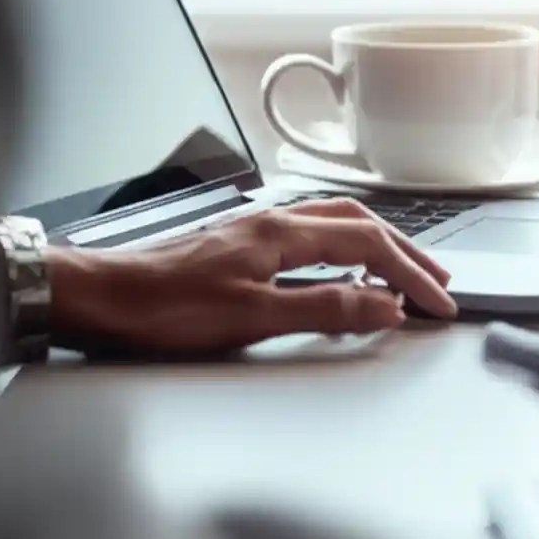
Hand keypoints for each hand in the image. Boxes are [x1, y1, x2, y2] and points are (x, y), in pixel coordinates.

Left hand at [46, 198, 457, 353]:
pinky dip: (345, 249)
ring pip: (337, 225)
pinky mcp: (242, 245)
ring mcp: (256, 230)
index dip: (409, 276)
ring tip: (404, 272)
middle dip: (406, 253)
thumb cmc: (163, 308)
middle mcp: (274, 222)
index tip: (438, 304)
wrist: (100, 297)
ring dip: (378, 246)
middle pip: (360, 226)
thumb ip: (324, 309)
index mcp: (282, 233)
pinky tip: (343, 268)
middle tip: (438, 283)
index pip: (368, 248)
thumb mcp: (252, 316)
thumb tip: (382, 305)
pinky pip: (312, 236)